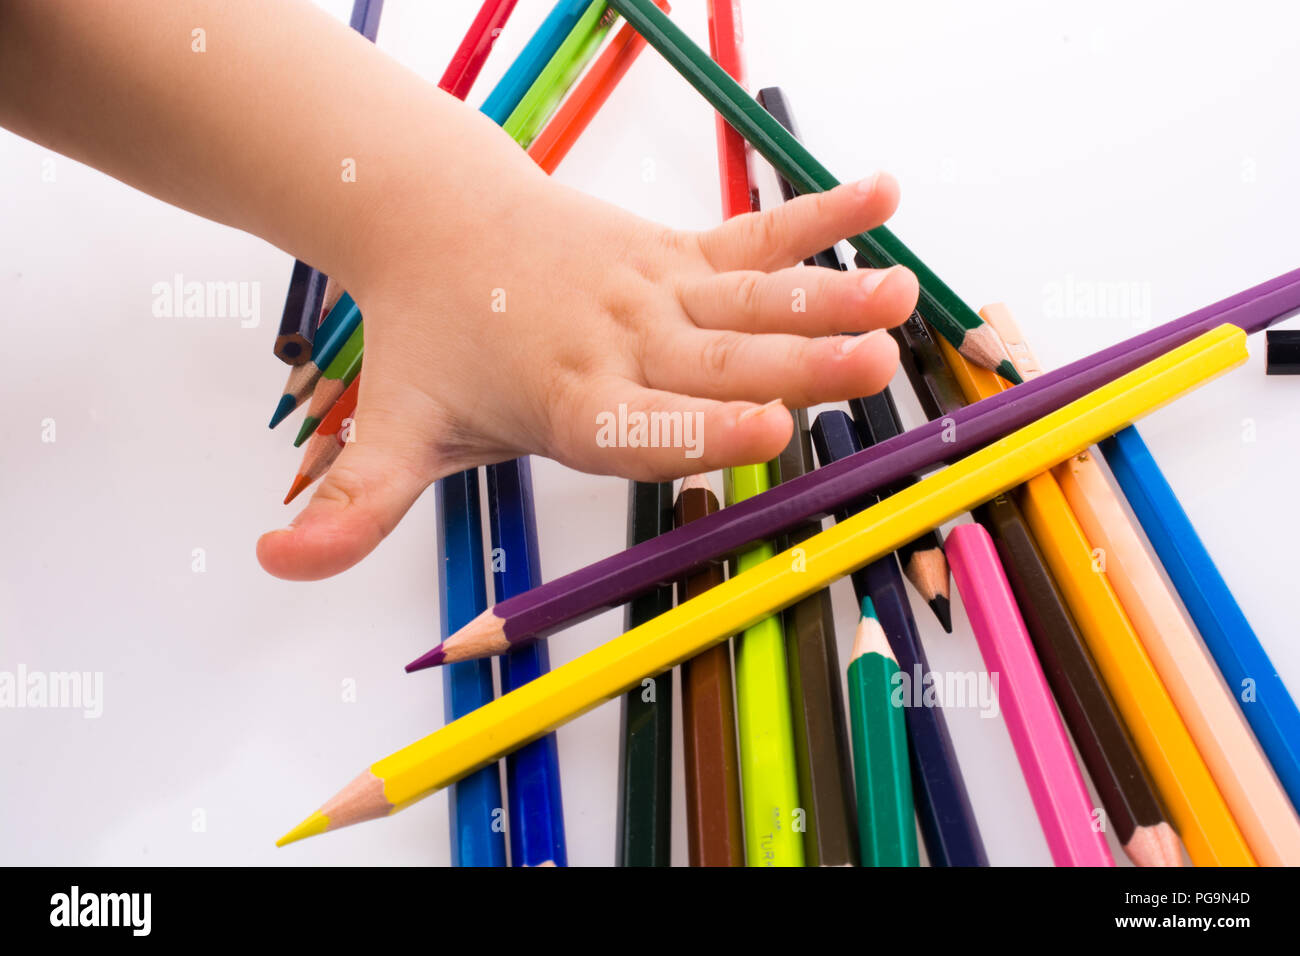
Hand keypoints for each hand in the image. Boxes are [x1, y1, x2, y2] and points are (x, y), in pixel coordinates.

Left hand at [258, 170, 916, 580]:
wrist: (433, 225)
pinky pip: (753, 235)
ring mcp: (655, 288)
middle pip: (717, 360)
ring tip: (900, 298)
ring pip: (752, 297)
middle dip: (800, 366)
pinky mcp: (675, 251)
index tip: (766, 432)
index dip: (702, 429)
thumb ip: (352, 508)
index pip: (638, 426)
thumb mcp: (389, 432)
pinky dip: (818, 218)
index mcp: (565, 399)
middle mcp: (622, 341)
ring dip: (831, 298)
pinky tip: (883, 194)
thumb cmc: (429, 343)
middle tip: (870, 371)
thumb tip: (275, 561)